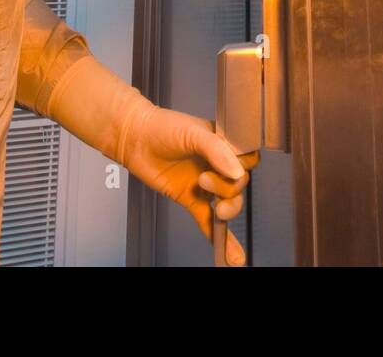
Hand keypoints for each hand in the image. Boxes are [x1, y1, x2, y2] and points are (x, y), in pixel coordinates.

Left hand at [123, 104, 259, 265]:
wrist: (134, 139)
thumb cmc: (163, 127)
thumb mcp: (193, 132)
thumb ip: (217, 151)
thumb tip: (237, 173)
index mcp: (223, 144)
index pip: (248, 160)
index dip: (245, 166)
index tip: (235, 167)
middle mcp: (217, 165)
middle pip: (239, 185)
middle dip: (228, 188)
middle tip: (204, 180)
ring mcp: (205, 184)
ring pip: (228, 203)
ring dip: (228, 210)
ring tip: (216, 209)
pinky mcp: (191, 200)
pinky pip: (209, 222)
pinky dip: (220, 237)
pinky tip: (230, 256)